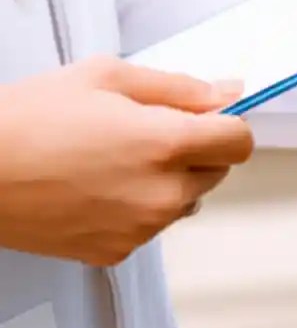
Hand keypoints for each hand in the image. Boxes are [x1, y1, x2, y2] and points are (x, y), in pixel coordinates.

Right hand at [0, 57, 252, 265]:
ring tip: (115, 159)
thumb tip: (226, 92)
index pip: (240, 141)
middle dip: (195, 149)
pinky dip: (137, 207)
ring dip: (168, 180)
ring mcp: (141, 227)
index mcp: (166, 143)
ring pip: (186, 200)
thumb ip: (179, 87)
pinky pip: (151, 225)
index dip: (226, 124)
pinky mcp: (116, 250)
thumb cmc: (26, 121)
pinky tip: (98, 186)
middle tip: (145, 132)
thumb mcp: (107, 77)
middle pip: (216, 171)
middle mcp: (161, 192)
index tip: (209, 117)